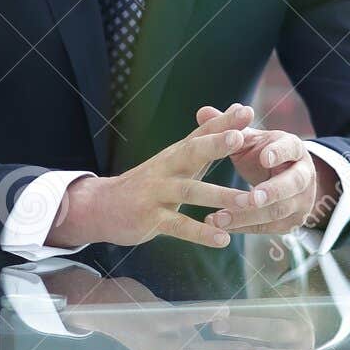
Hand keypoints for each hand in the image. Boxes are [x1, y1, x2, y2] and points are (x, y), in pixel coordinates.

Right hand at [45, 103, 262, 248]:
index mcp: (175, 155)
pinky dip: (201, 232)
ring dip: (219, 195)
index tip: (246, 110)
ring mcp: (156, 193)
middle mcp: (166, 168)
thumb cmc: (148, 183)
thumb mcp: (173, 162)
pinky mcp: (150, 218)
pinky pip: (179, 226)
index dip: (223, 122)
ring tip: (247, 200)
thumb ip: (201, 144)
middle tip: (240, 137)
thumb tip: (230, 122)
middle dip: (216, 144)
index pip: (200, 133)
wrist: (101, 206)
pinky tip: (222, 239)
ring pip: (190, 191)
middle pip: (191, 152)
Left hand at [192, 106, 330, 235]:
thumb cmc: (263, 156)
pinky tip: (221, 226)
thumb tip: (201, 111)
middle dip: (272, 192)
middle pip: (293, 184)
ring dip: (249, 215)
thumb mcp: (249, 141)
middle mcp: (304, 174)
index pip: (291, 148)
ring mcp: (301, 201)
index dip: (279, 153)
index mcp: (294, 148)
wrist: (286, 182)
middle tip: (250, 198)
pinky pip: (269, 228)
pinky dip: (244, 227)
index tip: (263, 157)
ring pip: (279, 211)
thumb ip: (227, 129)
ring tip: (219, 217)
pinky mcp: (292, 222)